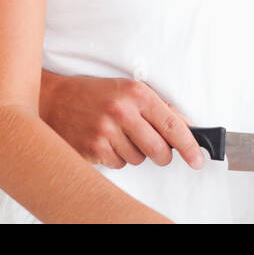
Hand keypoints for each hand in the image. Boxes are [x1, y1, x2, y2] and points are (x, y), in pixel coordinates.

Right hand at [39, 71, 204, 170]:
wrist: (55, 99)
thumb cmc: (96, 94)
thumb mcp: (131, 90)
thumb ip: (160, 108)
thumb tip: (188, 128)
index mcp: (137, 93)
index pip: (173, 125)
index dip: (189, 146)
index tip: (198, 159)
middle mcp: (122, 111)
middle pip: (159, 150)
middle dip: (164, 155)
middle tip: (160, 151)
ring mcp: (105, 131)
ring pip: (139, 159)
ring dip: (137, 153)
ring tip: (121, 135)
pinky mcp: (92, 148)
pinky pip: (120, 164)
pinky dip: (118, 157)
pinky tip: (108, 142)